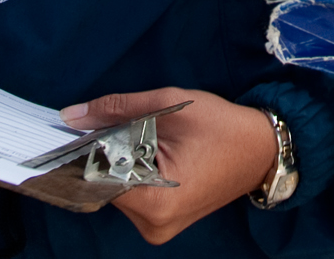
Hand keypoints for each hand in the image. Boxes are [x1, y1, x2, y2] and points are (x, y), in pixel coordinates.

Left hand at [57, 89, 277, 243]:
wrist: (263, 149)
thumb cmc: (222, 127)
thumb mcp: (170, 105)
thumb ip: (117, 109)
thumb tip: (70, 115)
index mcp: (154, 202)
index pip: (96, 178)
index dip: (83, 150)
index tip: (74, 129)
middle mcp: (152, 225)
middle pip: (103, 185)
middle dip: (102, 153)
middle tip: (108, 124)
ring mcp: (158, 227)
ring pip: (115, 189)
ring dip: (116, 161)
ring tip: (138, 135)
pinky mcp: (162, 221)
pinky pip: (131, 194)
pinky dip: (130, 171)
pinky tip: (142, 150)